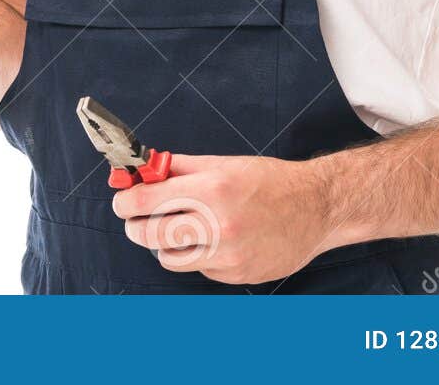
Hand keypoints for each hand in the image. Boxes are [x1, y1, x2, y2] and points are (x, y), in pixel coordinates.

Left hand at [112, 154, 338, 283]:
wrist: (316, 208)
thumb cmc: (269, 181)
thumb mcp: (223, 164)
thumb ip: (179, 168)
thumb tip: (143, 170)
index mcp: (212, 190)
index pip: (147, 201)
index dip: (126, 202)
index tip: (122, 201)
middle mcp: (218, 225)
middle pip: (150, 234)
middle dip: (135, 226)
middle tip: (134, 219)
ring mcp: (227, 254)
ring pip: (169, 257)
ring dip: (164, 243)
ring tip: (177, 229)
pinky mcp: (235, 274)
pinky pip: (198, 268)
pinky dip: (196, 255)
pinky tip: (212, 240)